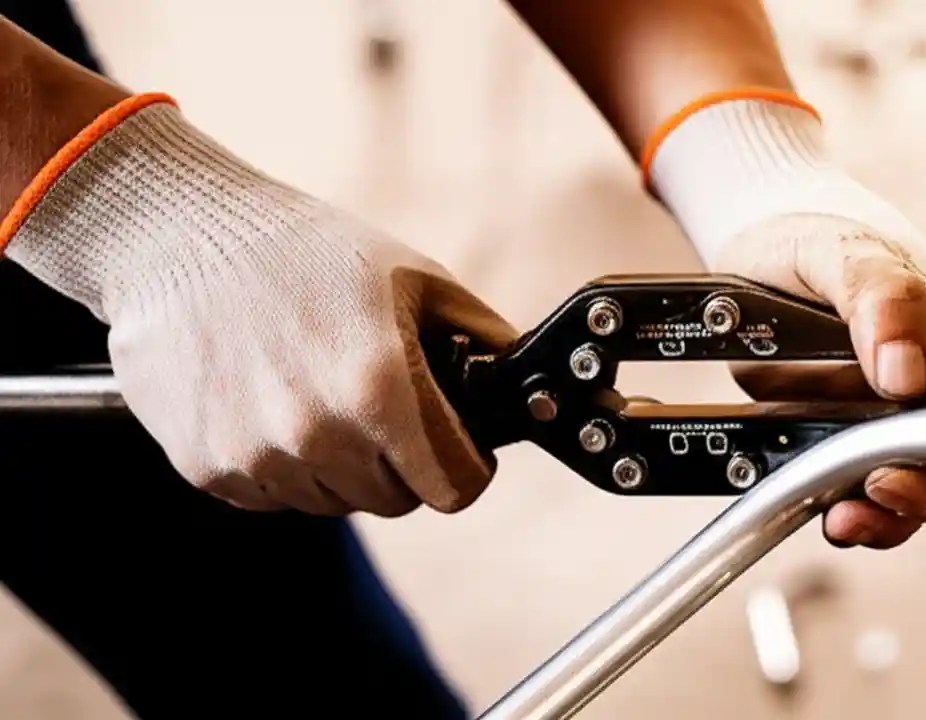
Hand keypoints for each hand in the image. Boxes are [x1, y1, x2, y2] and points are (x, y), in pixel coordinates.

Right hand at [5, 99, 515, 515]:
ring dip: (339, 462)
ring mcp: (257, 456)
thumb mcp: (415, 277)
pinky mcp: (207, 468)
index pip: (453, 489)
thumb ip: (483, 338)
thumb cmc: (303, 250)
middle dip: (401, 461)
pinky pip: (274, 494)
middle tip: (378, 402)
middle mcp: (318, 434)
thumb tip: (527, 382)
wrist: (178, 239)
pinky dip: (283, 463)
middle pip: (395, 498)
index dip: (464, 466)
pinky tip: (270, 400)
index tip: (456, 447)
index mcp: (380, 387)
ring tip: (316, 389)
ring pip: (333, 500)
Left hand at [647, 95, 925, 549]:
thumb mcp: (840, 253)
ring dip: (890, 514)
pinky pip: (871, 498)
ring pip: (921, 488)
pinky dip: (856, 515)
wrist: (764, 265)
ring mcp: (894, 426)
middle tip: (881, 487)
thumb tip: (905, 370)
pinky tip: (830, 514)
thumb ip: (878, 297)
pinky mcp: (850, 451)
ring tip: (846, 518)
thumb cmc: (818, 247)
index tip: (910, 412)